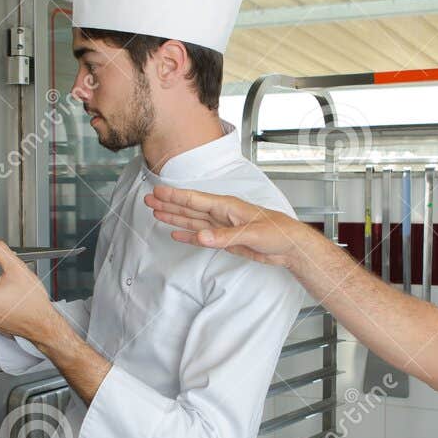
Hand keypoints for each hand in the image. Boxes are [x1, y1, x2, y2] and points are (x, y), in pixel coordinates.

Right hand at [144, 184, 311, 268]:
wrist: (290, 246)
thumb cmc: (277, 232)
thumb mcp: (251, 233)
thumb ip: (225, 236)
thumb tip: (201, 237)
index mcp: (227, 206)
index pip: (196, 199)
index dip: (176, 196)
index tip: (158, 191)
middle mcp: (221, 214)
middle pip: (189, 208)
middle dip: (169, 204)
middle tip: (148, 200)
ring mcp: (222, 227)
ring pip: (192, 221)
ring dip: (174, 218)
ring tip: (156, 213)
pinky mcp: (225, 240)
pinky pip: (201, 237)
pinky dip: (188, 236)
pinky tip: (176, 234)